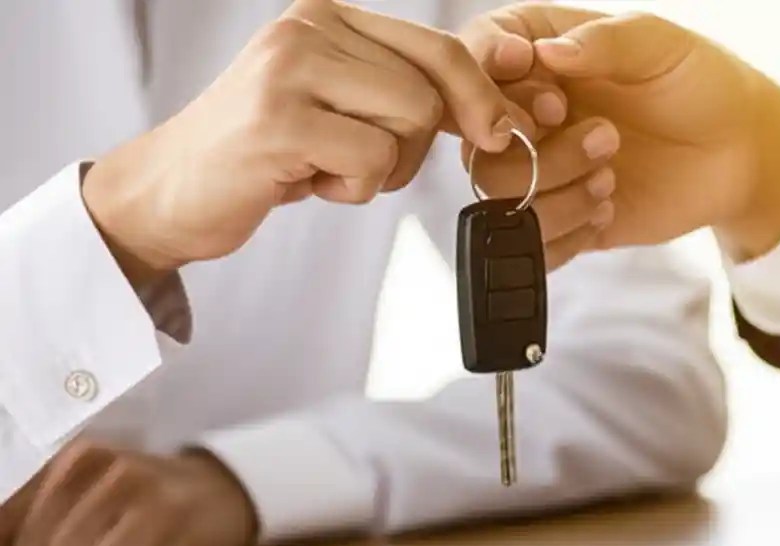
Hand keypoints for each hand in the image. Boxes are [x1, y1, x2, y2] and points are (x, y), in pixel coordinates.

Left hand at [9, 442, 257, 545]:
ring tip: (125, 542)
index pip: (2, 516)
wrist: (221, 491)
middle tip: (101, 541)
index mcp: (64, 457)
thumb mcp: (82, 497)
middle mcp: (93, 460)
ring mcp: (130, 482)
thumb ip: (27, 519)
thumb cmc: (140, 504)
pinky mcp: (163, 510)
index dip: (12, 545)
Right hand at [83, 0, 531, 287]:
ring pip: (409, 122)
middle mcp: (307, 28)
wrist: (172, 190)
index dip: (480, 95)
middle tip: (367, 165)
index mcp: (327, 16)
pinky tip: (305, 181)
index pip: (438, 47)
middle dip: (415, 146)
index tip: (498, 132)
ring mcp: (289, 69)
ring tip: (327, 168)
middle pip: (431, 92)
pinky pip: (372, 161)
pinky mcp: (278, 120)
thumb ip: (408, 90)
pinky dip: (352, 189)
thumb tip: (505, 94)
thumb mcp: (342, 107)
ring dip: (383, 170)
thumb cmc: (268, 152)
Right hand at [462, 4, 779, 266]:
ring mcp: (538, 167)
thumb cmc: (701, 83)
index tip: (557, 100)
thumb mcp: (661, 44)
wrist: (740, 153)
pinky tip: (607, 208)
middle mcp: (526, 110)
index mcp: (538, 50)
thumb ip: (604, 41)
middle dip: (539, 148)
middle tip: (606, 136)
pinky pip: (526, 242)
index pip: (473, 61)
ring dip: (555, 190)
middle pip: (476, 138)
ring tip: (611, 174)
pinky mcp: (557, 218)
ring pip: (496, 195)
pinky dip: (564, 232)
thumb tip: (546, 52)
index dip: (498, 87)